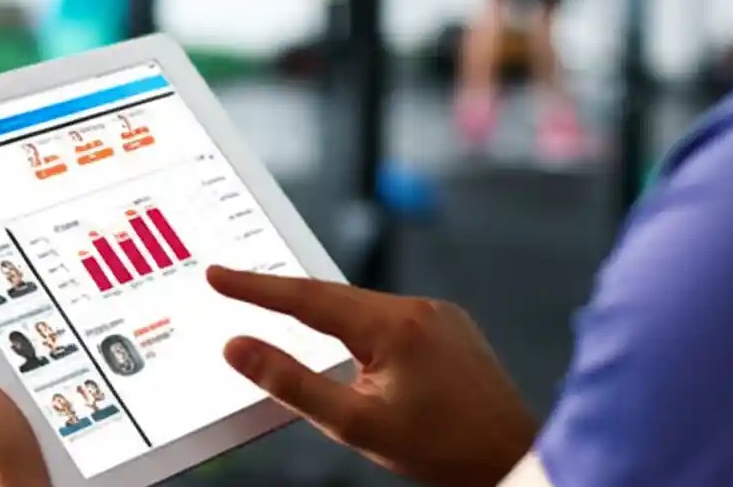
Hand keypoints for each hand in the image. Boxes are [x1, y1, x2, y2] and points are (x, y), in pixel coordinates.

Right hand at [207, 267, 537, 486]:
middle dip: (284, 295)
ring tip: (283, 313)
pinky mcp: (452, 328)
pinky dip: (361, 326)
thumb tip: (240, 349)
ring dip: (325, 314)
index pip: (306, 298)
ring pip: (364, 306)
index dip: (256, 288)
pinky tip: (350, 344)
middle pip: (334, 296)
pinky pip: (392, 318)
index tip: (219, 275)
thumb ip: (291, 383)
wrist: (513, 457)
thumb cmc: (442, 449)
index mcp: (393, 325)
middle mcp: (419, 307)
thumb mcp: (354, 424)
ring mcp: (440, 315)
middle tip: (235, 286)